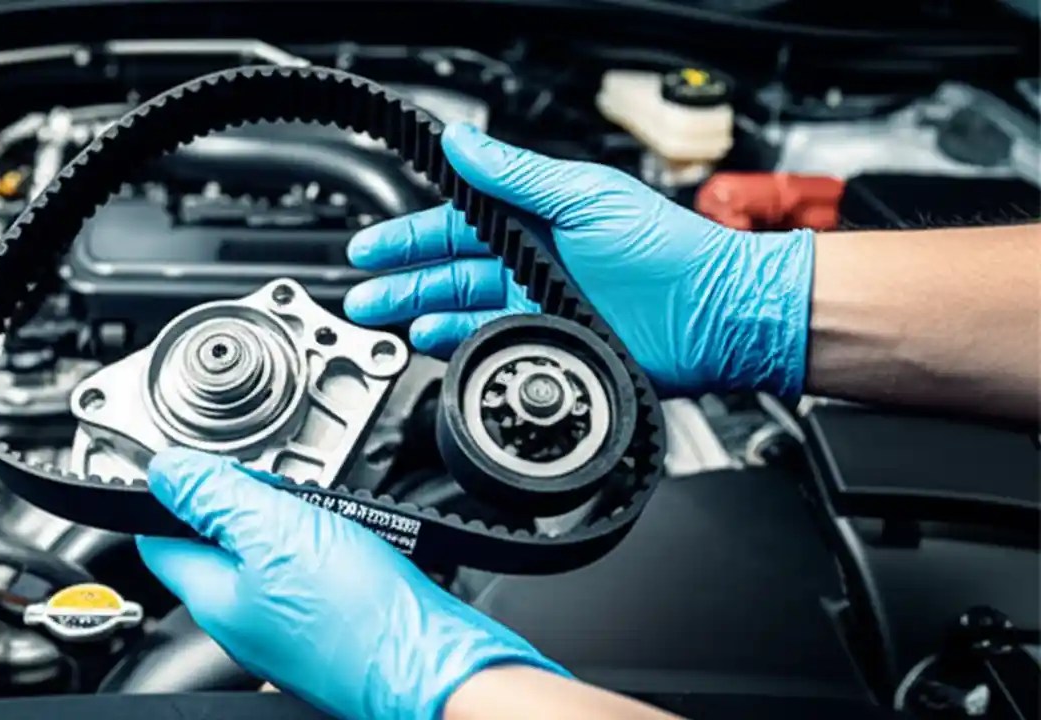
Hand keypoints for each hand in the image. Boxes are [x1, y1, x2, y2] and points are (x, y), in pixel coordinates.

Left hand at [137, 448, 566, 719]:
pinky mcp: (328, 628)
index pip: (159, 538)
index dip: (172, 492)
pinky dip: (321, 546)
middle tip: (274, 481)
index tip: (198, 463)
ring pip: (267, 556)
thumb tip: (165, 469)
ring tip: (318, 507)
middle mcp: (243, 619)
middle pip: (217, 543)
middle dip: (239, 501)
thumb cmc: (361, 615)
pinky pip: (308, 575)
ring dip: (286, 521)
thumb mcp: (275, 531)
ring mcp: (286, 626)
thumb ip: (215, 496)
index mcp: (214, 597)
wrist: (434, 667)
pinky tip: (348, 537)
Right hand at [343, 123, 813, 396]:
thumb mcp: (584, 195)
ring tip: (386, 318)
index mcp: (536, 220)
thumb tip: (463, 144)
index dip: (412, 235)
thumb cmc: (666, 249)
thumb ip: (517, 176)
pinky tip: (432, 341)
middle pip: (449, 271)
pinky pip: (489, 344)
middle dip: (402, 280)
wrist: (713, 313)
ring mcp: (537, 307)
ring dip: (421, 313)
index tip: (374, 246)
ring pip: (461, 311)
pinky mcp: (548, 345)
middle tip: (364, 291)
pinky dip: (457, 345)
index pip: (458, 224)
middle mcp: (531, 263)